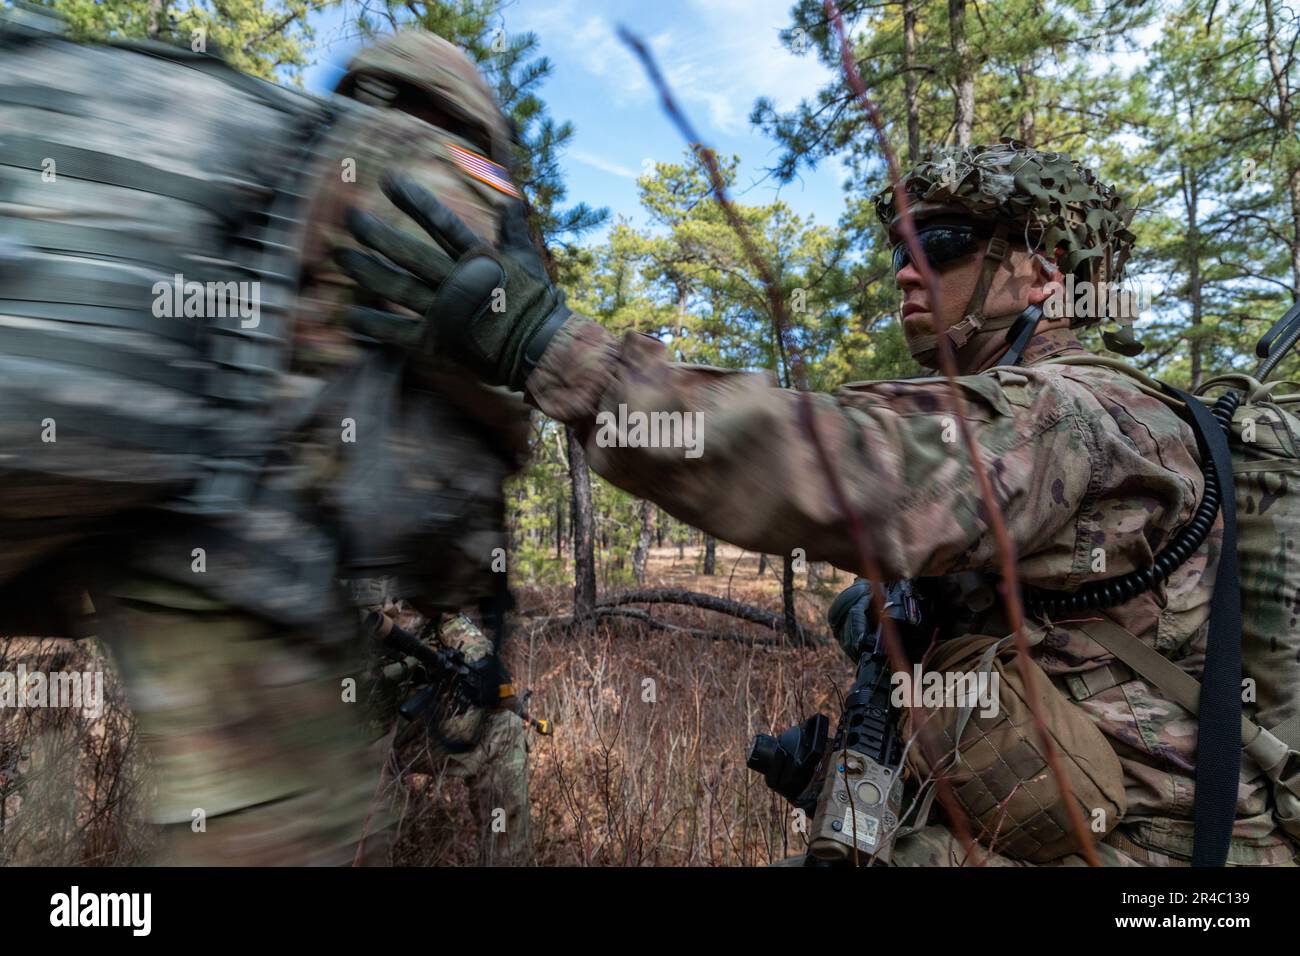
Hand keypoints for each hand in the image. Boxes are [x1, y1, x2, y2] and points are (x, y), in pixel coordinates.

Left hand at [334, 172, 570, 389]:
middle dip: (377, 235)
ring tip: (342, 257)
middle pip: (409, 254)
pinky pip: (400, 332)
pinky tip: (352, 315)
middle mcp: (457, 283)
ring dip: (367, 272)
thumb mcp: (528, 259)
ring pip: (398, 288)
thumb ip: (514, 228)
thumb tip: (512, 198)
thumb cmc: (537, 303)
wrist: (541, 350)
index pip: (442, 223)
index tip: (388, 181)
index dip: (415, 201)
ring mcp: (445, 313)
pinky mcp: (439, 342)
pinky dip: (376, 324)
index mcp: (479, 259)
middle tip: (351, 219)